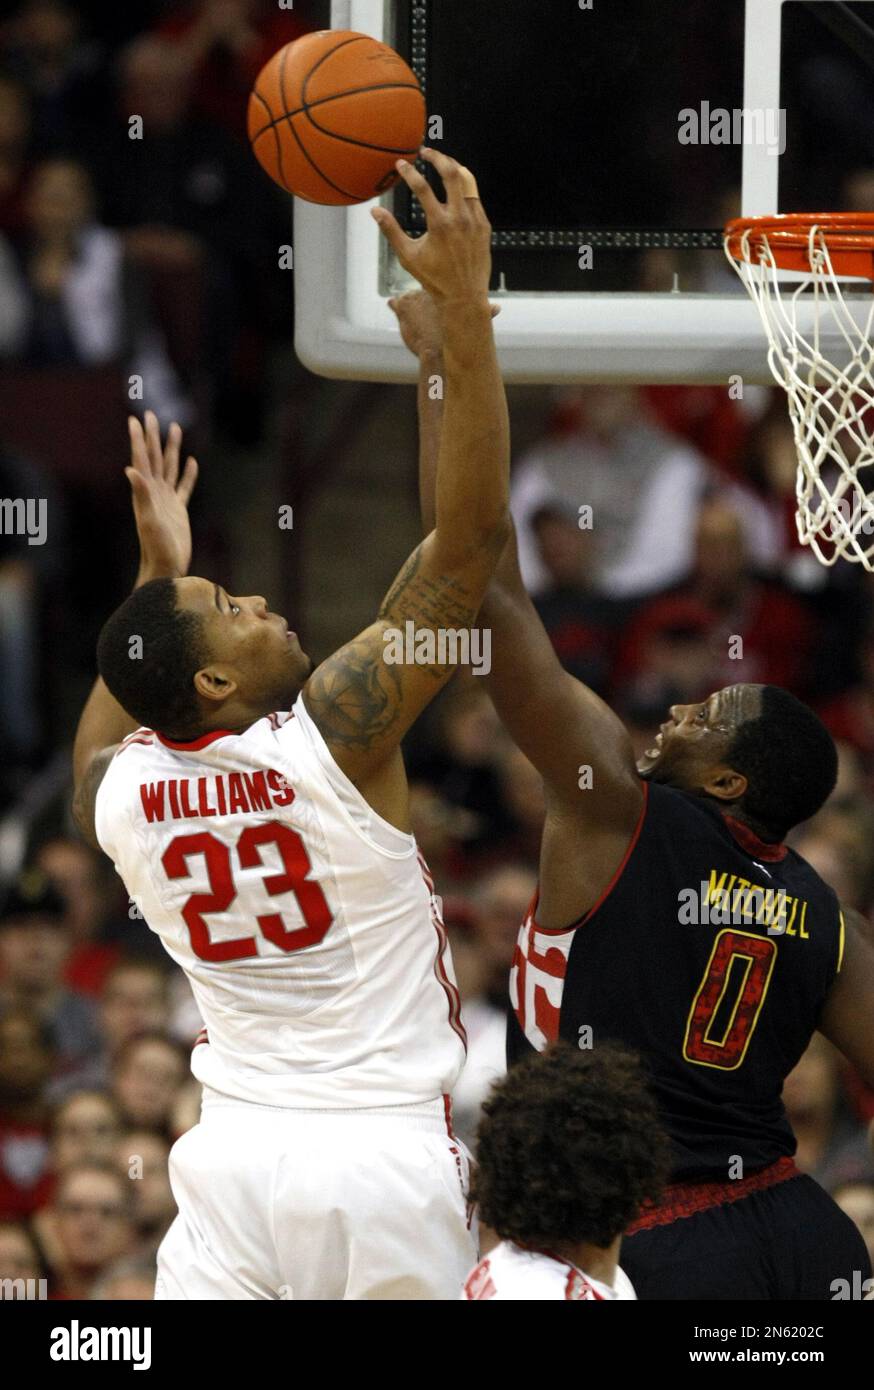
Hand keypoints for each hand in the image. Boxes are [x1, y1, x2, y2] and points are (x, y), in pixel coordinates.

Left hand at [126, 411, 197, 583]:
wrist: (166, 568)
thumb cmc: (157, 548)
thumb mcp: (149, 520)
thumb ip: (141, 494)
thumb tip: (130, 470)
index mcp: (146, 491)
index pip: (142, 459)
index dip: (139, 439)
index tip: (135, 419)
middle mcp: (154, 492)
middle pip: (154, 457)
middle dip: (153, 436)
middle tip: (150, 414)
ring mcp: (167, 500)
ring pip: (169, 467)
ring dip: (171, 448)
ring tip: (174, 428)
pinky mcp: (178, 510)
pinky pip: (184, 486)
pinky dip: (188, 473)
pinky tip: (192, 462)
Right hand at [372, 149, 491, 308]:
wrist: (464, 296)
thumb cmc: (434, 279)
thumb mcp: (408, 257)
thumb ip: (391, 231)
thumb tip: (375, 212)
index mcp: (440, 225)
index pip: (422, 188)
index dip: (409, 172)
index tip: (401, 164)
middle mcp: (459, 218)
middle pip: (451, 173)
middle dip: (438, 157)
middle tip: (426, 152)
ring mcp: (475, 220)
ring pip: (467, 180)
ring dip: (453, 167)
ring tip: (442, 163)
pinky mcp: (484, 225)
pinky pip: (474, 197)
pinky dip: (463, 187)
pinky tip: (454, 187)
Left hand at [389, 288, 500, 359]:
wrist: (437, 352)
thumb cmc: (456, 340)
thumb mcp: (472, 321)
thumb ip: (485, 311)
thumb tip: (498, 307)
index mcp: (445, 290)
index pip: (436, 285)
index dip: (434, 295)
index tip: (435, 307)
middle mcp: (430, 289)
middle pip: (421, 291)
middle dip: (420, 302)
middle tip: (423, 316)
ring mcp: (413, 297)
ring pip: (407, 298)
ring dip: (408, 307)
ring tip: (415, 320)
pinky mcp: (401, 307)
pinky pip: (394, 302)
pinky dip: (395, 306)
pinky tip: (399, 312)